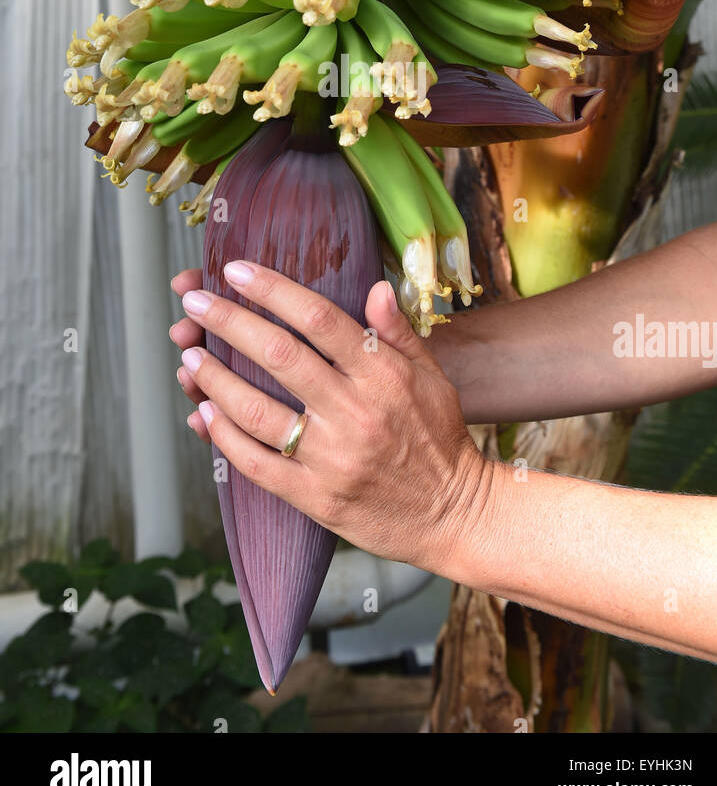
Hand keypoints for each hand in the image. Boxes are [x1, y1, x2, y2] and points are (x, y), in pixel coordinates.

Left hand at [170, 263, 494, 577]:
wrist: (456, 514)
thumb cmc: (440, 438)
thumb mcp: (432, 376)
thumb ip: (398, 331)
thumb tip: (374, 285)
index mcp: (382, 374)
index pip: (318, 318)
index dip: (272, 289)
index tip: (235, 271)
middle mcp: (354, 411)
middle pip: (279, 355)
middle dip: (228, 322)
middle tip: (195, 303)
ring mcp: (332, 457)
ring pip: (257, 411)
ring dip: (215, 379)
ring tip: (191, 355)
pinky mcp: (316, 497)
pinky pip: (257, 464)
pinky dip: (225, 437)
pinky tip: (204, 413)